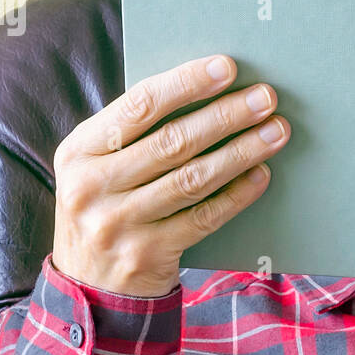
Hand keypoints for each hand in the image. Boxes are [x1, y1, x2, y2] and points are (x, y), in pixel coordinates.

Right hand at [52, 55, 289, 296]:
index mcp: (78, 151)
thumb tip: (206, 90)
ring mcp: (118, 224)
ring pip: (193, 179)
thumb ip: (135, 134)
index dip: (186, 83)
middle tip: (266, 97)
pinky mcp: (148, 255)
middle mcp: (92, 187)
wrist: (89, 287)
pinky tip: (261, 175)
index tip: (227, 67)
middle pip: (172, 141)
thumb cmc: (105, 208)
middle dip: (226, 115)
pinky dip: (236, 194)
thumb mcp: (98, 167)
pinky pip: (204, 218)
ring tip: (275, 131)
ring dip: (241, 151)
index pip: (138, 105)